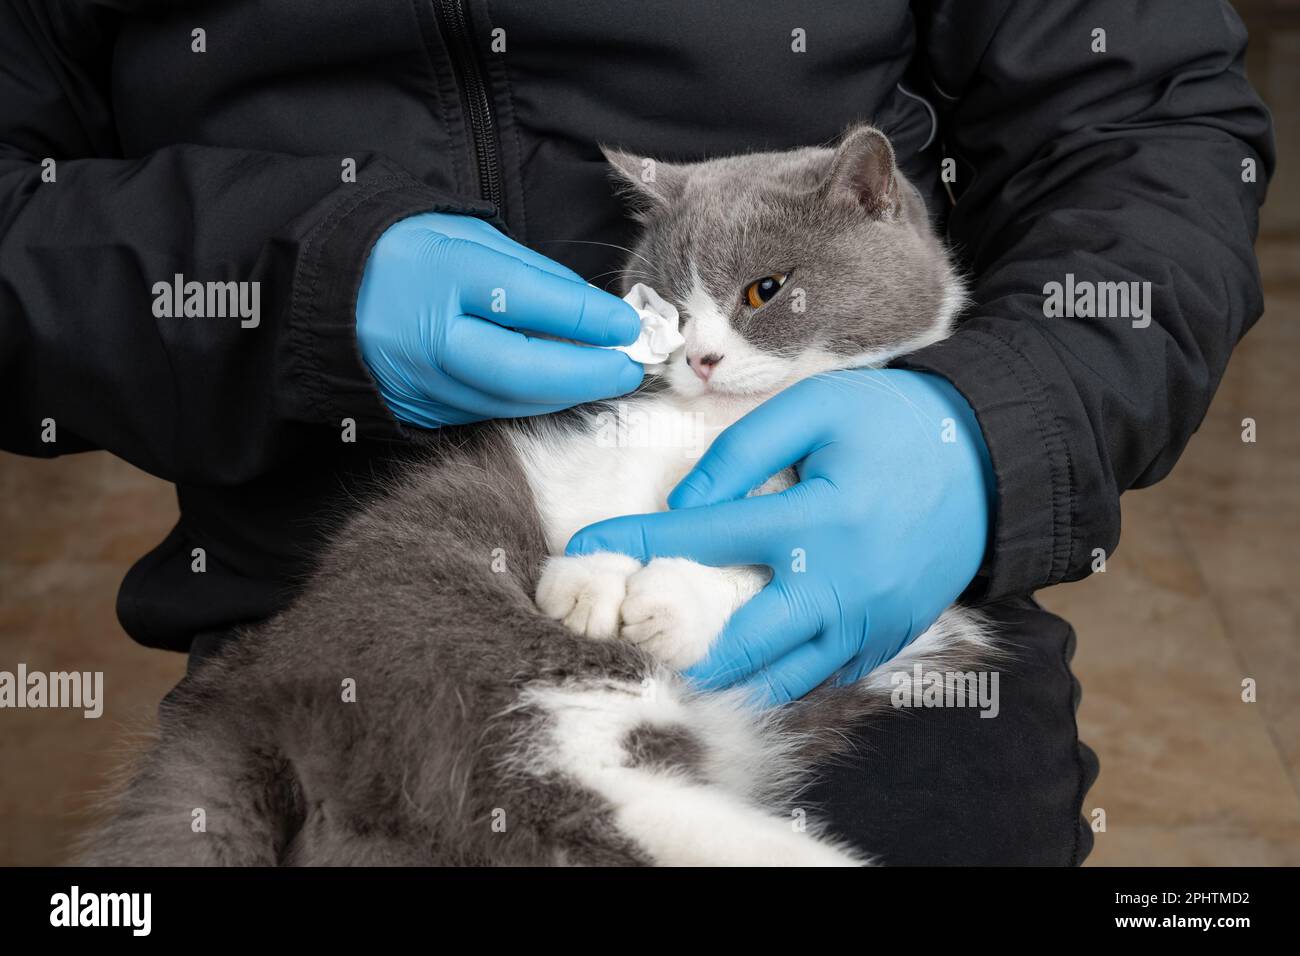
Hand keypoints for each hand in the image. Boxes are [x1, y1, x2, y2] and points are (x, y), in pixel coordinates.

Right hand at [356, 212, 643, 426]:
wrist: (328, 289)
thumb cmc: (408, 252)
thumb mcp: (470, 239)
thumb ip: (533, 276)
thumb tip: (597, 314)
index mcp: (442, 272)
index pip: (530, 300)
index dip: (588, 318)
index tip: (628, 325)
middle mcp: (428, 335)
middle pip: (523, 371)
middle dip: (588, 374)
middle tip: (629, 367)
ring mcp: (420, 382)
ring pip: (510, 402)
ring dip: (566, 393)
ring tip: (604, 376)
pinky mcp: (417, 412)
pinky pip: (486, 411)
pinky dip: (529, 402)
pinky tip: (558, 389)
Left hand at [566, 368, 994, 705]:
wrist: (993, 463)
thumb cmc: (896, 425)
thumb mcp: (818, 408)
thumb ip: (743, 452)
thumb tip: (685, 508)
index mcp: (820, 521)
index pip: (705, 540)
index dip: (639, 544)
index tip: (583, 551)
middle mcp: (842, 588)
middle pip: (740, 648)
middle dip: (674, 652)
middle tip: (627, 639)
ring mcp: (869, 626)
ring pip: (779, 681)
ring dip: (723, 677)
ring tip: (673, 658)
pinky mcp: (887, 642)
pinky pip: (820, 677)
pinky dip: (776, 674)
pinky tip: (742, 657)